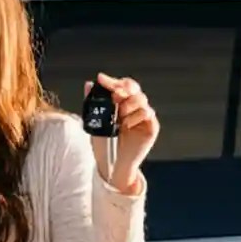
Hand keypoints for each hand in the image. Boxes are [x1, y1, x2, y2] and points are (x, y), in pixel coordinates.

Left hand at [83, 73, 159, 193]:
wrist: (114, 162)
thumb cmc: (105, 141)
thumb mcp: (96, 120)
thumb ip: (94, 102)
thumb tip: (89, 84)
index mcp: (123, 102)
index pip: (122, 85)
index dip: (113, 81)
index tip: (101, 79)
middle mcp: (135, 107)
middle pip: (134, 89)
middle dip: (123, 88)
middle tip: (114, 94)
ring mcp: (144, 116)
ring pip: (141, 100)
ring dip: (128, 104)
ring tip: (119, 115)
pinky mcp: (151, 127)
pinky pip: (147, 114)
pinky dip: (136, 116)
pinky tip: (126, 124)